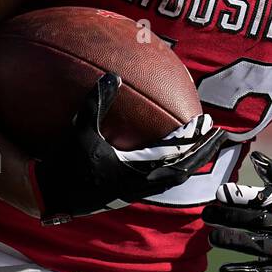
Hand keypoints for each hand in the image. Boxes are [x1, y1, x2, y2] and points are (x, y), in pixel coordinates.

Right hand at [28, 73, 224, 224]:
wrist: (53, 196)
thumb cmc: (66, 164)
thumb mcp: (80, 130)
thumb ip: (95, 102)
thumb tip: (111, 75)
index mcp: (135, 174)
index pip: (176, 158)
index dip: (195, 143)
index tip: (208, 125)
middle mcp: (140, 186)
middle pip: (183, 171)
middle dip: (202, 152)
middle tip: (219, 134)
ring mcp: (136, 191)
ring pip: (174, 178)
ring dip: (190, 160)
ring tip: (202, 144)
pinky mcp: (129, 192)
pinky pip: (160, 181)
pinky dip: (173, 167)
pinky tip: (173, 155)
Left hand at [202, 151, 271, 271]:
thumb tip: (255, 157)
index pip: (271, 199)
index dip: (246, 196)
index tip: (220, 192)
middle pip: (263, 222)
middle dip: (233, 217)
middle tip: (208, 213)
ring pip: (262, 247)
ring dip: (235, 242)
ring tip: (212, 237)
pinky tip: (223, 270)